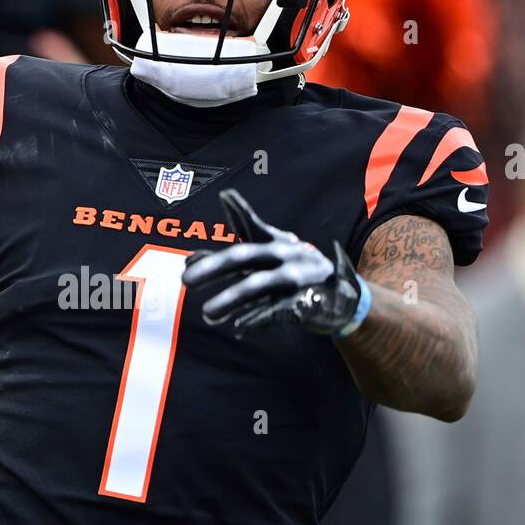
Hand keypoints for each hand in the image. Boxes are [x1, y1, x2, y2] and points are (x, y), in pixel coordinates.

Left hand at [183, 188, 363, 335]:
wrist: (339, 297)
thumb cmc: (290, 273)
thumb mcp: (263, 262)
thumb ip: (226, 259)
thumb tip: (188, 261)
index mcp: (274, 242)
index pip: (253, 225)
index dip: (241, 211)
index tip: (227, 196)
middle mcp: (284, 254)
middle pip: (245, 255)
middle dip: (214, 266)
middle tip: (185, 281)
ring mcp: (295, 277)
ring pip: (258, 284)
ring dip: (231, 298)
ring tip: (207, 314)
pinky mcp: (303, 302)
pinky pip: (276, 311)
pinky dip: (256, 319)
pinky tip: (239, 327)